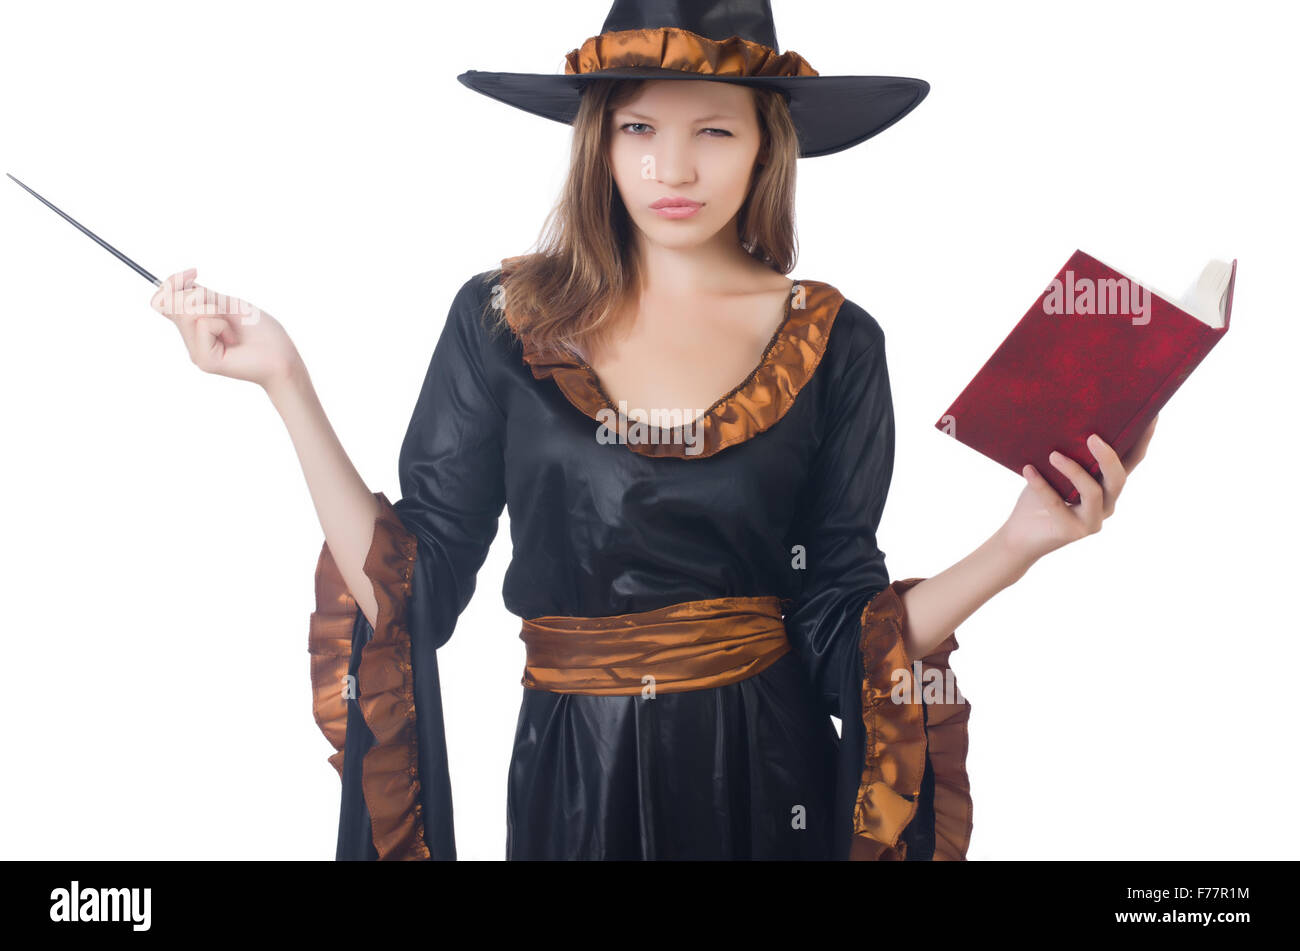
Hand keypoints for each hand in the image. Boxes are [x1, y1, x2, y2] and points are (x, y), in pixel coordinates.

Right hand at [150, 267, 300, 388]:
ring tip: (231, 328)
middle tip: (224, 311)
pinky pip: (204, 325)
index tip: (194, 272)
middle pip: (172, 304)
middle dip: (200, 297)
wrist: (282, 355)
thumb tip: (176, 282)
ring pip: (187, 312)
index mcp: (193, 326)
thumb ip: (200, 295)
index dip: (171, 283)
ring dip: (215, 310)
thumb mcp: (227, 304)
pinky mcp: (205, 360)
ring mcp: (196, 352)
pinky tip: (233, 339)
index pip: (161, 301)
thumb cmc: (261, 331)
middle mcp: (190, 340)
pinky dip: (222, 324)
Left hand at [997, 415, 1158, 565]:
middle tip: (1092, 437)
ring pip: (1093, 492)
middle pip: (1118, 479)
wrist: (1021, 533)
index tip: (1151, 415)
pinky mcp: (1071, 531)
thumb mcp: (1057, 470)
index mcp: (1108, 485)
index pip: (1132, 461)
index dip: (1143, 440)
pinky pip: (1057, 504)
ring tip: (1053, 455)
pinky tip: (1029, 469)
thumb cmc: (1042, 495)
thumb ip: (1070, 451)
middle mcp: (1107, 504)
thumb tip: (1070, 415)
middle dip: (1108, 457)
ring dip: (1073, 471)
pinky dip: (1041, 485)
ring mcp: (1091, 520)